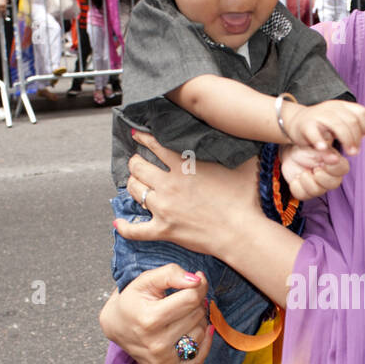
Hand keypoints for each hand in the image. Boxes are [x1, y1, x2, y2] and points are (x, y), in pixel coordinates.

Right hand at [99, 265, 213, 363]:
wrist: (115, 326)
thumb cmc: (133, 300)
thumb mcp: (146, 280)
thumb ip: (171, 274)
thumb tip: (197, 280)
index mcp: (149, 319)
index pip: (192, 299)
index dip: (198, 286)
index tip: (196, 281)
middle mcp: (155, 344)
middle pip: (197, 315)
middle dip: (196, 303)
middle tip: (184, 299)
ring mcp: (161, 361)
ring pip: (200, 334)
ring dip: (198, 321)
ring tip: (182, 315)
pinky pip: (198, 359)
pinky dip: (203, 344)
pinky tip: (195, 330)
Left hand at [115, 130, 260, 257]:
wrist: (241, 232)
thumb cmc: (245, 199)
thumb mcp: (243, 163)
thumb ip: (236, 146)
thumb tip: (240, 131)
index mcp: (184, 165)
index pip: (154, 144)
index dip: (142, 137)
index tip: (137, 134)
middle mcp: (168, 183)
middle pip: (137, 166)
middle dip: (135, 162)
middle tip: (137, 162)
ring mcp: (163, 207)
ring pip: (133, 190)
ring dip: (132, 185)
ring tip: (135, 183)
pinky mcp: (164, 230)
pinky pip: (136, 230)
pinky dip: (125, 227)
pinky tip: (119, 223)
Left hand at [280, 142, 348, 198]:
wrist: (290, 154)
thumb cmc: (304, 148)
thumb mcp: (314, 147)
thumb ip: (325, 153)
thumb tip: (336, 158)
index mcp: (335, 163)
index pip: (343, 169)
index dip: (334, 169)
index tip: (323, 163)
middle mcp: (330, 176)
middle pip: (334, 184)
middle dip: (321, 177)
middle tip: (314, 169)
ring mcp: (318, 186)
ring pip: (317, 192)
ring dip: (307, 181)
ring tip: (302, 173)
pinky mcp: (306, 192)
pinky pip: (303, 196)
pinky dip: (296, 187)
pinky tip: (296, 179)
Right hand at [282, 97, 364, 153]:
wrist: (297, 122)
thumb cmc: (323, 125)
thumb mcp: (342, 123)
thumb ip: (358, 127)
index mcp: (342, 106)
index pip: (361, 113)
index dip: (364, 127)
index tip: (360, 140)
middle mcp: (332, 108)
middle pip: (351, 120)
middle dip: (356, 138)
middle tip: (354, 152)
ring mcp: (318, 115)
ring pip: (336, 125)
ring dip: (345, 140)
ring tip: (347, 154)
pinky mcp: (306, 125)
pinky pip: (314, 132)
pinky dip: (320, 141)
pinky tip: (324, 149)